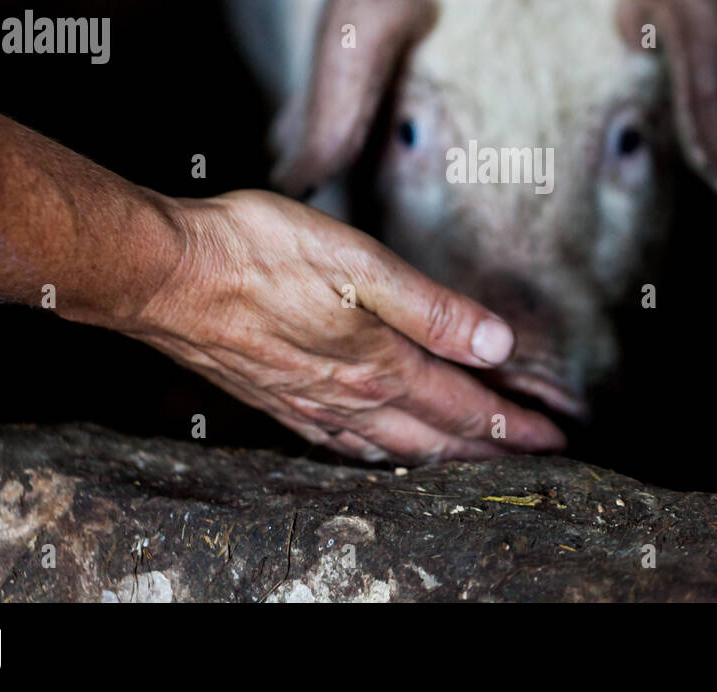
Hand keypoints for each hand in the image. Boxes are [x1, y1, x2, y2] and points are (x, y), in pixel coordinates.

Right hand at [125, 189, 566, 462]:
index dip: (513, 423)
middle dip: (489, 450)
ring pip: (392, 448)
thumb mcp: (361, 263)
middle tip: (531, 460)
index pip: (464, 404)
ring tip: (469, 463)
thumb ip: (433, 309)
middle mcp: (348, 396)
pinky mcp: (273, 399)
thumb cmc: (257, 253)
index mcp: (378, 362)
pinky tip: (377, 453)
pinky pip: (341, 446)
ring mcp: (308, 404)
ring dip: (439, 458)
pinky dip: (378, 456)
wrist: (163, 275)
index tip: (554, 438)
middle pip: (435, 437)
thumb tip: (497, 345)